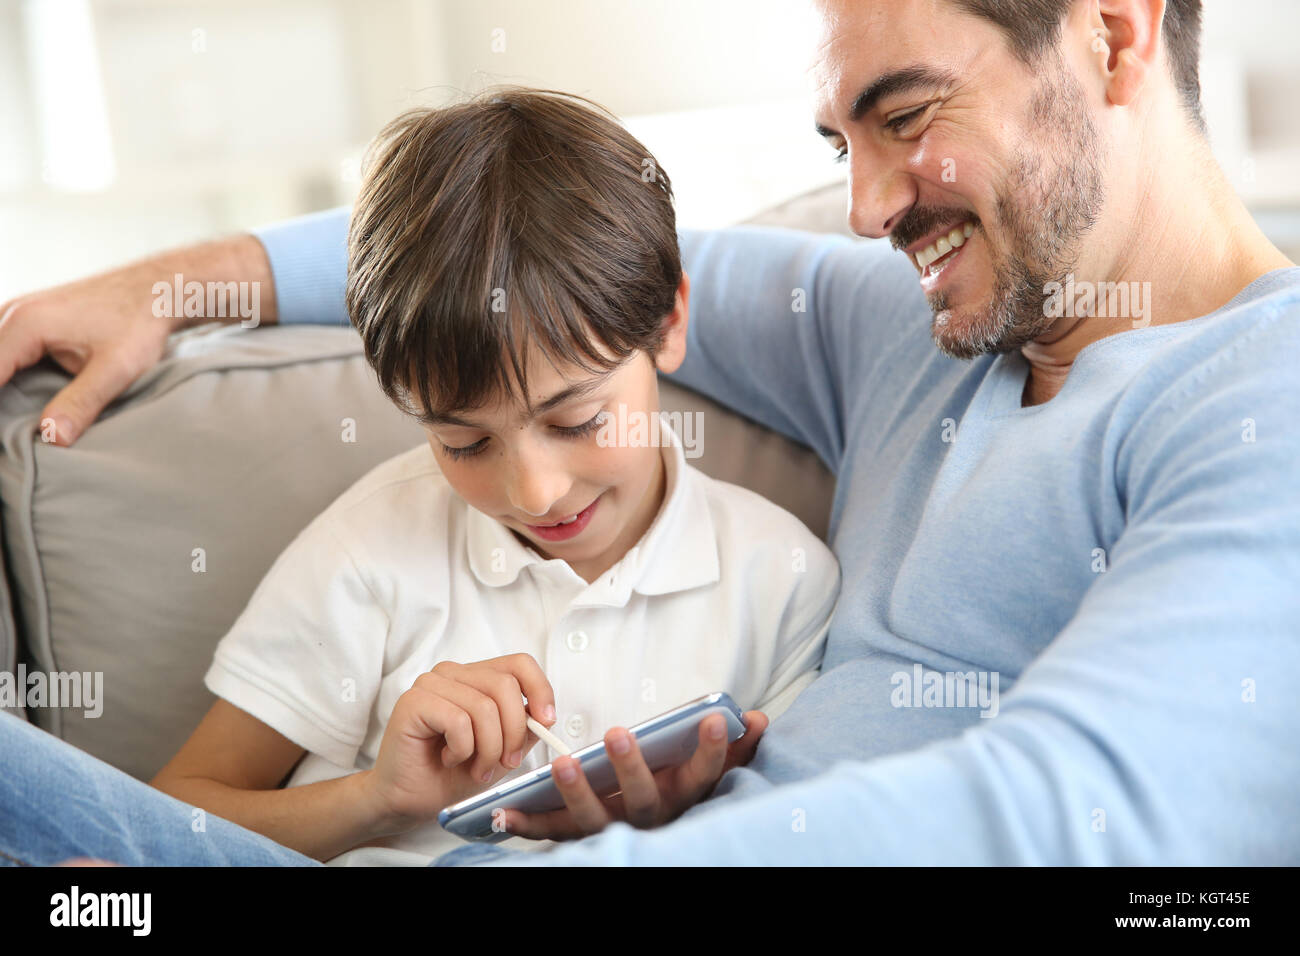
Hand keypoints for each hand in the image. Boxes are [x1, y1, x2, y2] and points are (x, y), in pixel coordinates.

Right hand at [0, 234, 272, 444]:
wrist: (156, 290)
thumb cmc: (139, 324)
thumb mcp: (116, 369)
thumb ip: (82, 403)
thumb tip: (52, 439)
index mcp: (25, 326)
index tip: (6, 439)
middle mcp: (12, 314)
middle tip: (13, 436)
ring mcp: (17, 314)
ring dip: (4, 387)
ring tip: (16, 422)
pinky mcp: (29, 320)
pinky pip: (6, 350)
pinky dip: (9, 374)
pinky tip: (22, 402)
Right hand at [363, 653, 557, 835]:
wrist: (410, 800)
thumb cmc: (452, 774)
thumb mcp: (502, 751)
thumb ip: (524, 729)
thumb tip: (544, 716)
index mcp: (476, 677)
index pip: (520, 664)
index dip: (540, 689)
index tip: (547, 722)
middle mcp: (454, 673)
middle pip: (506, 686)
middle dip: (513, 733)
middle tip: (505, 763)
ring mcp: (432, 684)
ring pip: (484, 707)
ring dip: (488, 749)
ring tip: (475, 768)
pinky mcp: (414, 701)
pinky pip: (459, 721)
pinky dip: (462, 750)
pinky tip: (448, 759)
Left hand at [501, 710, 767, 840]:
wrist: (648, 840)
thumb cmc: (675, 787)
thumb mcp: (706, 766)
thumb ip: (733, 745)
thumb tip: (756, 719)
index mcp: (681, 796)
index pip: (703, 774)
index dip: (711, 751)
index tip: (714, 720)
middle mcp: (649, 819)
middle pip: (642, 800)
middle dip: (630, 768)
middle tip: (617, 732)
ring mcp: (613, 831)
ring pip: (595, 820)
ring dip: (577, 794)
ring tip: (562, 763)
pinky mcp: (579, 838)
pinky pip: (552, 834)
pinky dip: (527, 824)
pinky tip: (503, 810)